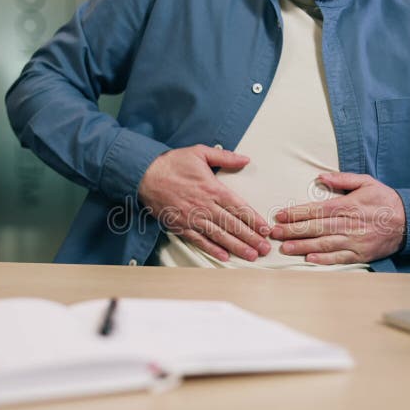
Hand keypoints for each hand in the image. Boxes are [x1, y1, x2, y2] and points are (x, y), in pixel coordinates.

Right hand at [138, 145, 271, 261]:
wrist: (143, 174)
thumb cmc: (173, 162)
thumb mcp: (200, 152)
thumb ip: (224, 157)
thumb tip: (245, 159)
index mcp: (212, 188)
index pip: (238, 207)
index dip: (254, 220)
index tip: (266, 230)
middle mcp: (204, 206)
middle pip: (232, 225)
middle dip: (251, 238)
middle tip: (265, 249)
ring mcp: (192, 218)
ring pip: (219, 235)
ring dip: (237, 247)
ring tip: (251, 256)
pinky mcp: (180, 226)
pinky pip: (199, 241)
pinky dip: (212, 250)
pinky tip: (225, 257)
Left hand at [271, 173, 405, 264]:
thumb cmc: (385, 200)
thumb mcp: (367, 182)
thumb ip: (343, 179)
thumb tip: (320, 177)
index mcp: (349, 205)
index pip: (316, 209)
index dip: (296, 213)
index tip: (280, 215)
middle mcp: (350, 224)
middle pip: (316, 228)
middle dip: (292, 230)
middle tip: (274, 233)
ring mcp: (355, 241)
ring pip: (324, 244)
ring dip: (302, 247)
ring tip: (285, 248)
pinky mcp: (361, 254)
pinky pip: (339, 258)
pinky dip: (324, 260)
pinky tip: (309, 260)